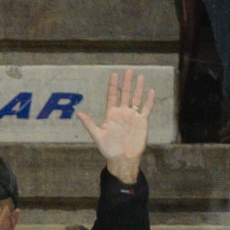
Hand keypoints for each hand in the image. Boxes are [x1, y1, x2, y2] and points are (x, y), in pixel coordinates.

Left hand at [74, 67, 154, 183]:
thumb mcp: (97, 136)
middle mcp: (122, 113)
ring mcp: (132, 117)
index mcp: (111, 114)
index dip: (113, 85)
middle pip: (125, 94)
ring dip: (138, 88)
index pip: (112, 96)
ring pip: (136, 99)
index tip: (114, 74)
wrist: (122, 159)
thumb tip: (79, 113)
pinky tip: (151, 91)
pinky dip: (149, 101)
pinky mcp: (141, 122)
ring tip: (140, 77)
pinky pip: (146, 109)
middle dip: (126, 82)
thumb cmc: (108, 149)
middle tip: (128, 70)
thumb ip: (89, 124)